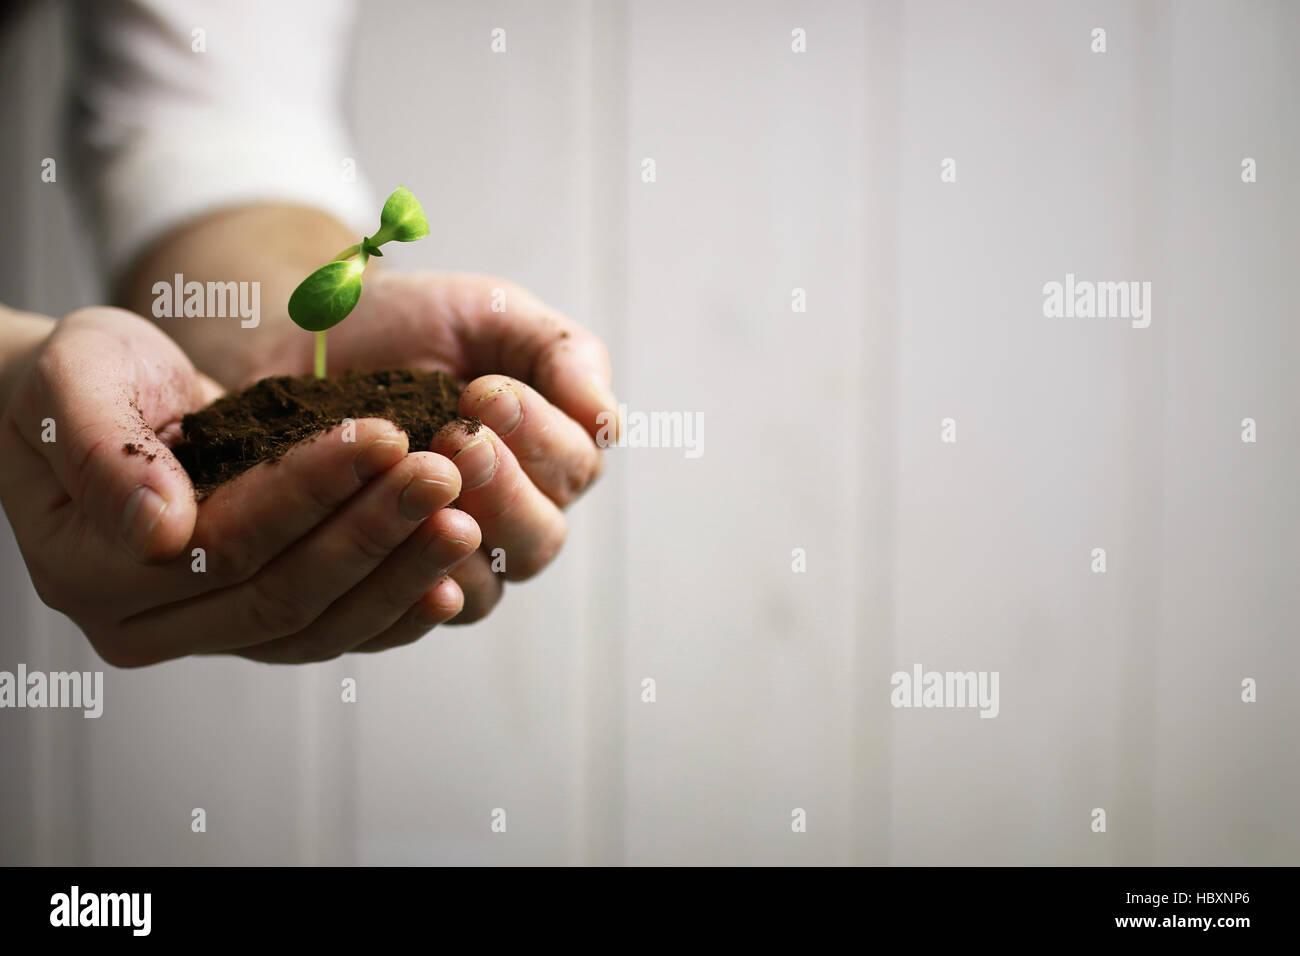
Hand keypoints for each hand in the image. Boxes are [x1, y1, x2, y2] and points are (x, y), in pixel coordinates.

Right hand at [0, 307, 481, 664]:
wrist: (89, 405)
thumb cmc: (70, 383)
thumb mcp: (70, 383)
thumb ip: (104, 452)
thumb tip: (159, 529)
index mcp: (92, 572)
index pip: (226, 541)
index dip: (311, 490)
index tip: (387, 435)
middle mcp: (147, 625)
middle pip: (281, 593)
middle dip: (372, 532)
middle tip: (446, 474)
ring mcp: (204, 634)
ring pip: (317, 626)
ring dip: (398, 574)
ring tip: (464, 520)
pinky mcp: (253, 624)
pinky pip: (332, 634)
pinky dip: (394, 611)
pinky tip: (452, 579)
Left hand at [259, 271, 618, 622]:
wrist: (304, 339)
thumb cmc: (408, 324)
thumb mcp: (493, 313)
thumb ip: (561, 354)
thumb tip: (609, 421)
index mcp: (549, 456)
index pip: (573, 467)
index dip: (537, 435)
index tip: (484, 391)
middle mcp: (513, 517)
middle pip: (539, 539)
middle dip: (502, 489)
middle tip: (458, 438)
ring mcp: (455, 560)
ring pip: (488, 584)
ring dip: (457, 537)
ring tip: (421, 481)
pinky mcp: (394, 586)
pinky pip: (415, 614)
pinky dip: (415, 589)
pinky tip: (400, 550)